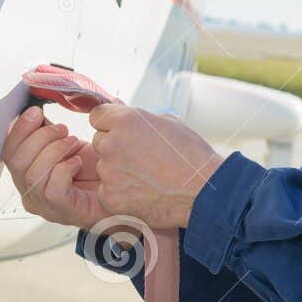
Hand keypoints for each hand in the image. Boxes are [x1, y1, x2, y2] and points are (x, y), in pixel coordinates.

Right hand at [1, 105, 110, 229]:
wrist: (122, 185)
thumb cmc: (96, 167)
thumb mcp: (67, 142)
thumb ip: (48, 129)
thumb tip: (35, 111)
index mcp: (27, 175)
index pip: (8, 153)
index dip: (19, 130)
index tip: (35, 112)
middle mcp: (32, 194)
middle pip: (17, 162)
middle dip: (39, 138)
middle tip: (62, 129)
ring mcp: (46, 207)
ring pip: (33, 175)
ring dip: (54, 151)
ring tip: (73, 142)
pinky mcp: (64, 212)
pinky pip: (52, 190)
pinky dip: (64, 170)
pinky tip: (77, 161)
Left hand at [88, 104, 223, 229]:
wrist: (204, 193)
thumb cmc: (191, 156)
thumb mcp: (167, 123)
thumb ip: (136, 115)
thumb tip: (117, 104)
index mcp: (125, 121)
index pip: (97, 116)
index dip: (110, 124)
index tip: (123, 133)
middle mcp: (111, 144)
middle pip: (99, 142)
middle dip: (114, 148)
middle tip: (141, 159)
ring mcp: (109, 172)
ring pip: (104, 168)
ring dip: (118, 171)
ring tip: (148, 178)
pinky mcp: (110, 197)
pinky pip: (107, 191)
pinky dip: (120, 193)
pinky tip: (143, 192)